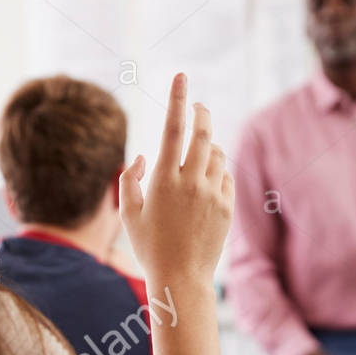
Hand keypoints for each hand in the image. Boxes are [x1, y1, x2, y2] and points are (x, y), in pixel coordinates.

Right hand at [120, 73, 233, 284]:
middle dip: (201, 113)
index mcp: (164, 180)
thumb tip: (144, 156)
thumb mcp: (128, 213)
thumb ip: (130, 179)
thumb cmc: (149, 247)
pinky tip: (208, 180)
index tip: (181, 76)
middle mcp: (191, 183)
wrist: (181, 278)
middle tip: (198, 105)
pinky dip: (218, 171)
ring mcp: (212, 194)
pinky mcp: (227, 207)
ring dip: (209, 145)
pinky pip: (226, 176)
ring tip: (199, 152)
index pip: (173, 128)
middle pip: (203, 133)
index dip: (177, 99)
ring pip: (217, 154)